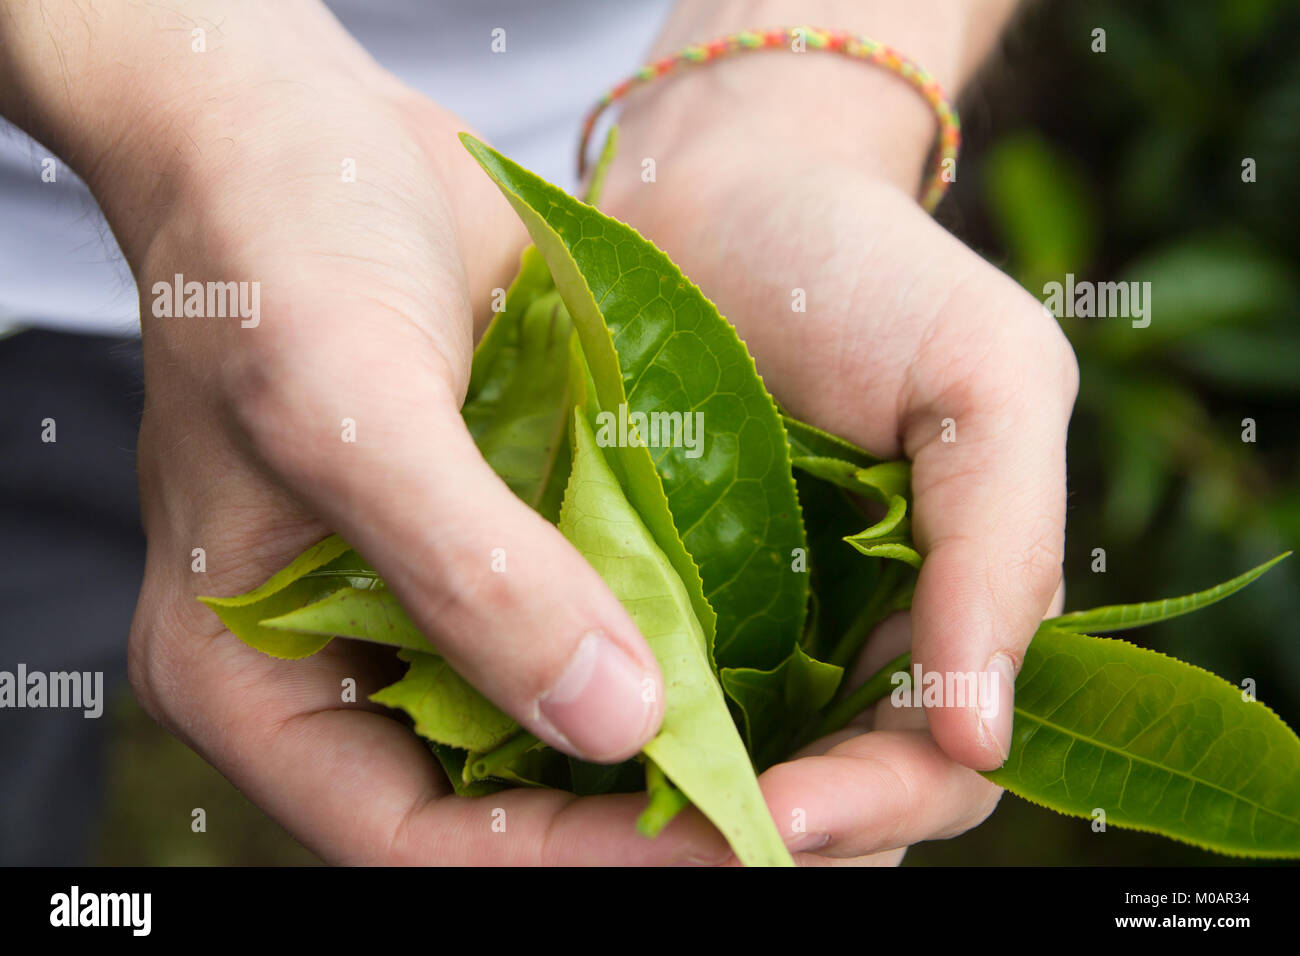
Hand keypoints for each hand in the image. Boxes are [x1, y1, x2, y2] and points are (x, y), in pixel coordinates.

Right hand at [0, 0, 708, 863]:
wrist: (302, 135)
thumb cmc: (274, 253)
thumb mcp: (344, 407)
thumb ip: (470, 575)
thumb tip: (615, 722)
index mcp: (261, 679)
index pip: (418, 839)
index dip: (565, 859)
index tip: (712, 839)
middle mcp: (349, 667)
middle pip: (500, 807)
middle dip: (639, 825)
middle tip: (790, 819)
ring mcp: (431, 609)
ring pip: (558, 732)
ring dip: (673, 751)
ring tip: (807, 762)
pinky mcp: (501, 546)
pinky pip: (590, 633)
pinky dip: (671, 656)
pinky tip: (770, 660)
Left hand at [604, 49, 1076, 861]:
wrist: (722, 189)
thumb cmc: (866, 271)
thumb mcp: (985, 381)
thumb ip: (1003, 546)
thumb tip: (981, 736)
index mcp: (947, 610)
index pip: (935, 762)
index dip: (872, 801)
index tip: (781, 815)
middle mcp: (845, 640)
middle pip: (835, 790)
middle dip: (779, 828)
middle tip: (690, 836)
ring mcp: (742, 625)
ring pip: (737, 763)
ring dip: (693, 805)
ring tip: (619, 820)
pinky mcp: (646, 591)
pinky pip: (645, 688)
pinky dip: (621, 731)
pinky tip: (566, 742)